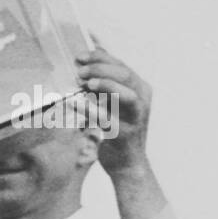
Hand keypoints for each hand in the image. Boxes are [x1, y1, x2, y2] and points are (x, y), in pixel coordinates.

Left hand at [74, 46, 151, 175]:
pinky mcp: (125, 134)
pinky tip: (75, 104)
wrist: (126, 162)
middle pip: (126, 75)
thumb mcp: (112, 102)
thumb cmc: (117, 128)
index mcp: (139, 88)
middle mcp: (142, 100)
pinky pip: (109, 120)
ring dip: (107, 85)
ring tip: (87, 83)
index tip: (80, 56)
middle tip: (80, 70)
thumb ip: (105, 82)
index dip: (101, 57)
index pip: (121, 65)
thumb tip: (91, 57)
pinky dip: (92, 110)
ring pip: (129, 95)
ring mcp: (136, 117)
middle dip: (101, 68)